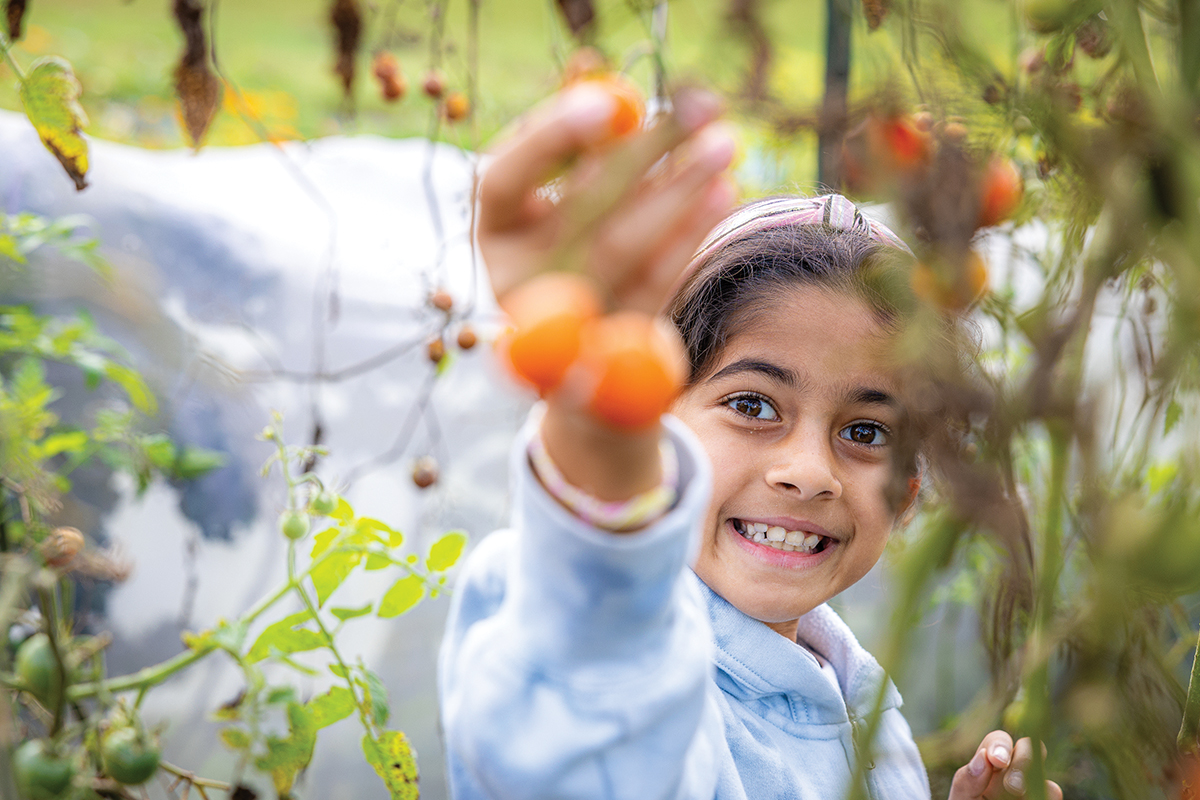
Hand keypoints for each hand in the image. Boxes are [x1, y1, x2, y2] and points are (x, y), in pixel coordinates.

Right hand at [477, 82, 735, 314]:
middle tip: (699, 105)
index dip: (550, 142)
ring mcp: (567, 315)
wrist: (579, 329)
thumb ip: (574, 129)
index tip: (606, 104)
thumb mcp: (556, 182)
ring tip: (723, 143)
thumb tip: (595, 72)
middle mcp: (519, 276)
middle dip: (645, 151)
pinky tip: (721, 191)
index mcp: (495, 229)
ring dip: (680, 191)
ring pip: (624, 247)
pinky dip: (691, 233)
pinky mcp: (615, 334)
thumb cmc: (565, 228)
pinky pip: (658, 281)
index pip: (506, 179)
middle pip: (580, 210)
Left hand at [948, 731, 1062, 798]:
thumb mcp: (959, 799)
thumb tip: (984, 758)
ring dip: (1038, 787)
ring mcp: (1031, 796)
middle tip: (1012, 785)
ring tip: (1020, 796)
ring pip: (1048, 784)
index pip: (999, 741)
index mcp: (988, 767)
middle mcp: (1013, 776)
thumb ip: (967, 780)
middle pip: (1030, 750)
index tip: (997, 760)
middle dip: (1025, 760)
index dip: (1001, 744)